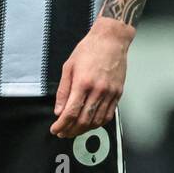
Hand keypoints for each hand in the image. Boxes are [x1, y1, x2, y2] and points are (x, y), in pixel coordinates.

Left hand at [51, 17, 134, 137]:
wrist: (111, 40)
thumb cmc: (89, 50)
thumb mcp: (68, 67)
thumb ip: (63, 91)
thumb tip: (59, 110)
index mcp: (82, 83)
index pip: (70, 112)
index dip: (61, 125)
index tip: (55, 129)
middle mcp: (98, 90)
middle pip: (83, 120)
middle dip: (71, 130)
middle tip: (63, 133)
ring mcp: (110, 93)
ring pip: (97, 121)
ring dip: (84, 129)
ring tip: (74, 130)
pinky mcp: (118, 93)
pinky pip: (108, 115)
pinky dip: (98, 123)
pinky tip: (90, 123)